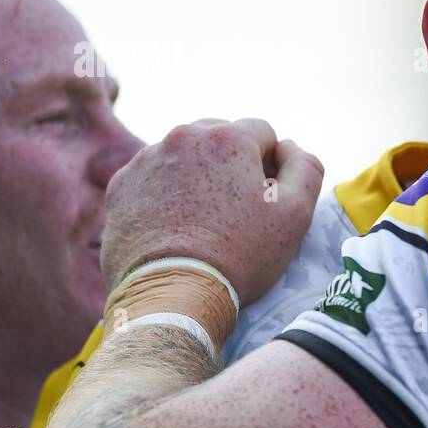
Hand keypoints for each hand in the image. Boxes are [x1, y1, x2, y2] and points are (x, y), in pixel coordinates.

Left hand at [100, 119, 323, 304]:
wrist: (173, 294)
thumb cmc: (241, 255)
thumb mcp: (296, 215)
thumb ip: (306, 167)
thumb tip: (288, 147)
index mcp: (227, 137)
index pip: (262, 132)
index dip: (271, 165)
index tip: (265, 199)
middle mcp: (182, 136)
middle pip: (220, 137)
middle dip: (232, 164)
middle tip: (236, 210)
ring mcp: (146, 160)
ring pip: (185, 156)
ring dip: (198, 175)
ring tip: (204, 221)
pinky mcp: (121, 186)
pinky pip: (153, 178)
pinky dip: (166, 193)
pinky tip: (176, 226)